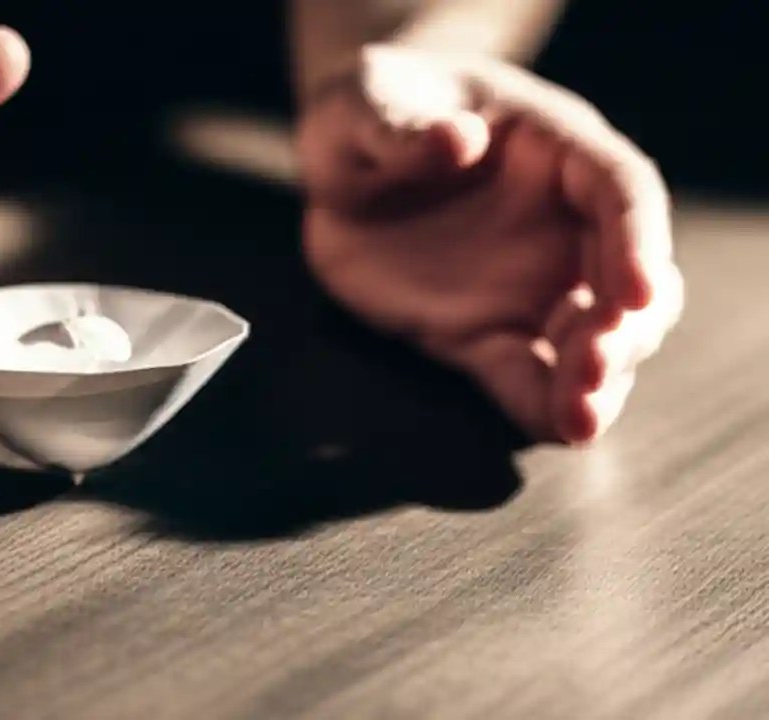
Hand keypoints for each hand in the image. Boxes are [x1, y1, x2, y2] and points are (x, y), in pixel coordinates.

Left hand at [298, 44, 682, 443]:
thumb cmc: (369, 111)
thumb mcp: (367, 104)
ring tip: (580, 416)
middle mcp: (560, 224)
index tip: (639, 290)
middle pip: (625, 279)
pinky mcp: (481, 334)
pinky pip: (526, 377)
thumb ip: (403, 126)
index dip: (638, 241)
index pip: (620, 190)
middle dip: (622, 328)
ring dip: (598, 380)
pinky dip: (546, 407)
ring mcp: (527, 286)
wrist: (340, 163)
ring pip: (593, 340)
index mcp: (552, 149)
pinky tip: (561, 431)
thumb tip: (459, 140)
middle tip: (593, 364)